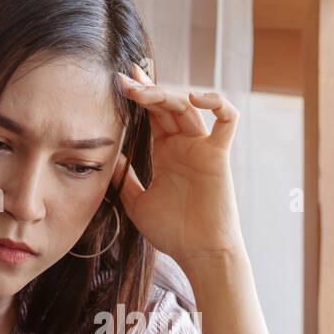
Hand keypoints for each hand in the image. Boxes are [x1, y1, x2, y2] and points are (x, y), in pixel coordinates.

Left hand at [112, 62, 244, 270]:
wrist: (199, 255)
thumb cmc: (173, 233)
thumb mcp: (137, 202)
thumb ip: (123, 178)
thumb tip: (106, 157)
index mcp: (166, 152)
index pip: (152, 114)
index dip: (138, 94)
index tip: (118, 81)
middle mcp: (185, 145)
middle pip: (167, 104)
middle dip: (146, 87)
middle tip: (123, 79)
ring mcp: (203, 148)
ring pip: (188, 106)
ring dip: (165, 93)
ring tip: (140, 90)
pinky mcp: (219, 155)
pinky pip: (228, 120)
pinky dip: (217, 102)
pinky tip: (194, 97)